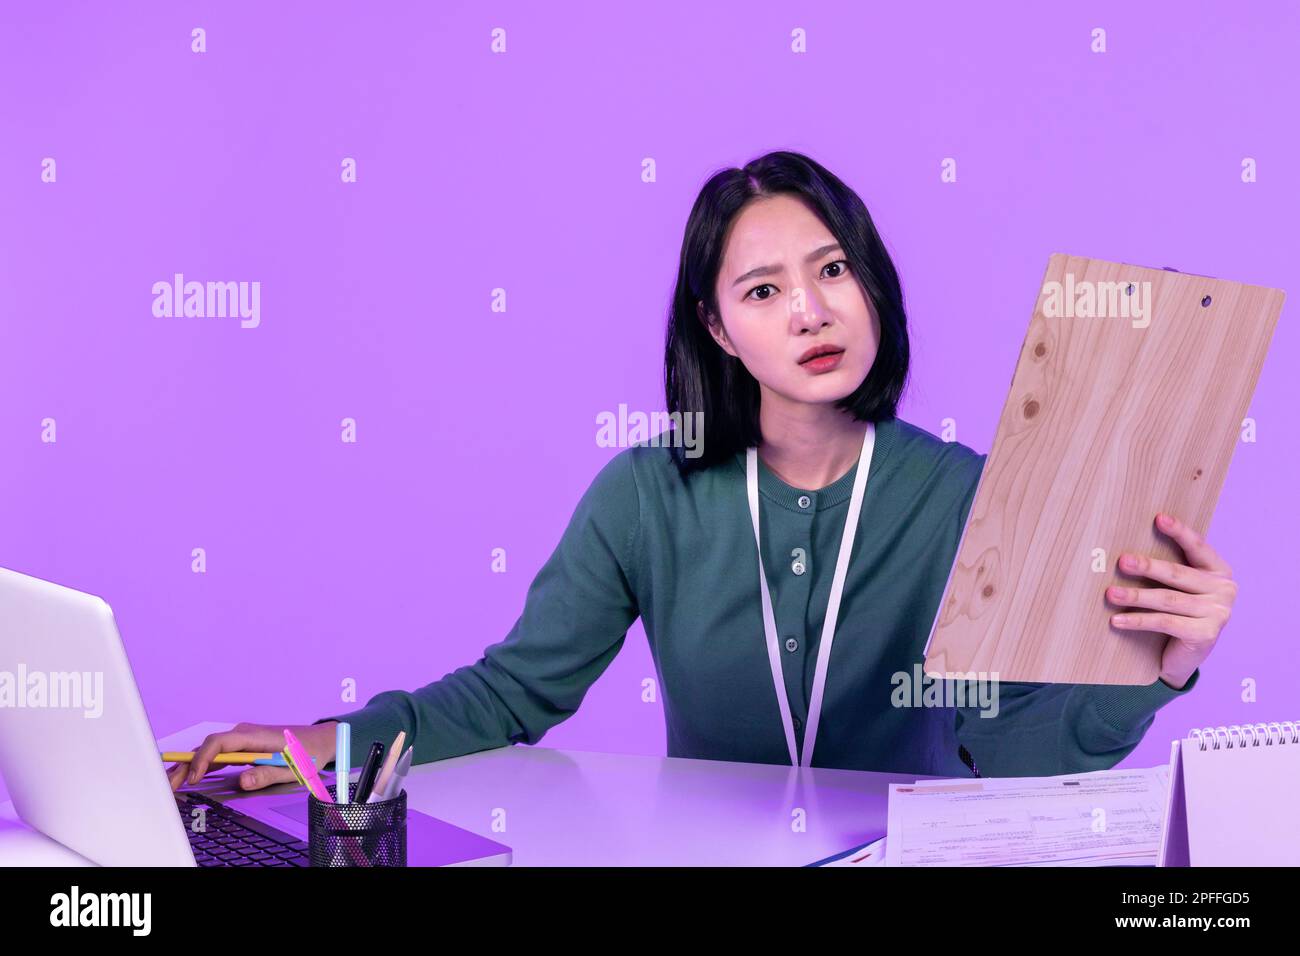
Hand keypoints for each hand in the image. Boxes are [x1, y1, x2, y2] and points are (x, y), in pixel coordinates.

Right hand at [166, 721, 338, 792]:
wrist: (321, 740)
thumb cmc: (308, 753)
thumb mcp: (292, 768)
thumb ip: (267, 774)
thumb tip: (242, 781)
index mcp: (255, 736)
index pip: (220, 742)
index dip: (203, 758)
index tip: (194, 778)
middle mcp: (244, 733)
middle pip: (208, 746)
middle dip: (187, 763)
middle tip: (169, 784)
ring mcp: (242, 738)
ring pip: (209, 750)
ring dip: (190, 764)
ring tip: (171, 782)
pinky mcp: (243, 746)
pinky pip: (217, 754)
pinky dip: (201, 764)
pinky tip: (189, 775)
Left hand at [1107, 512, 1236, 689]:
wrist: (1182, 658)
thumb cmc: (1175, 614)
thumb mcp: (1177, 588)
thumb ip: (1168, 569)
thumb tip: (1128, 550)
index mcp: (1219, 572)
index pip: (1198, 547)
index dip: (1179, 532)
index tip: (1159, 518)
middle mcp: (1224, 590)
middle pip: (1177, 574)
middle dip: (1147, 567)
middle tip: (1121, 561)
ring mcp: (1218, 613)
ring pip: (1168, 600)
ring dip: (1136, 596)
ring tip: (1110, 593)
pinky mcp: (1206, 634)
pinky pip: (1164, 622)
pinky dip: (1138, 620)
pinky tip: (1117, 620)